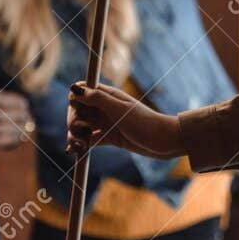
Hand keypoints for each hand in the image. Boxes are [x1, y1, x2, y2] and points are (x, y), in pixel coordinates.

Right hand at [67, 82, 184, 158]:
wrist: (165, 142)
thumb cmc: (145, 123)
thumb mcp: (120, 109)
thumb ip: (98, 99)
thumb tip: (74, 88)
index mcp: (108, 96)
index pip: (82, 91)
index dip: (74, 99)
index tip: (76, 109)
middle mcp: (105, 108)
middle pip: (78, 111)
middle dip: (73, 120)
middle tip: (79, 130)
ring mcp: (107, 123)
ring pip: (83, 126)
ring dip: (75, 134)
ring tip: (77, 145)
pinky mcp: (110, 137)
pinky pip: (91, 140)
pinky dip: (82, 144)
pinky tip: (76, 151)